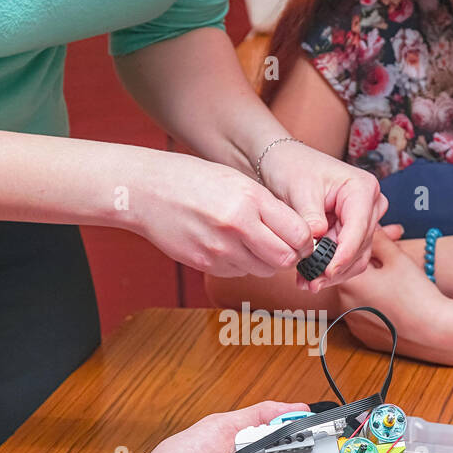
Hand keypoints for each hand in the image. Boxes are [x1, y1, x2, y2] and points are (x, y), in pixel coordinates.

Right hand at [133, 153, 315, 277]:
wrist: (147, 191)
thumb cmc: (193, 180)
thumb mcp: (238, 182)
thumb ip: (269, 208)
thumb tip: (300, 234)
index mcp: (250, 200)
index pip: (299, 235)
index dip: (305, 241)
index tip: (300, 238)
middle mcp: (237, 227)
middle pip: (284, 260)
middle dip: (289, 256)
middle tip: (282, 246)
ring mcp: (219, 249)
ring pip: (262, 270)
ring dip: (264, 261)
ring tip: (250, 242)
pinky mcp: (205, 265)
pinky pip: (238, 272)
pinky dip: (241, 263)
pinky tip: (227, 244)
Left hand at [256, 139, 387, 291]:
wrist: (284, 163)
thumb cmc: (293, 168)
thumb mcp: (300, 190)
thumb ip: (310, 217)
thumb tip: (316, 242)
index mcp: (362, 188)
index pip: (358, 228)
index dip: (344, 254)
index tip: (327, 272)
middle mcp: (369, 204)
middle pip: (360, 246)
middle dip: (335, 267)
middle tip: (311, 282)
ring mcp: (362, 218)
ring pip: (356, 256)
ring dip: (333, 272)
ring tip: (307, 282)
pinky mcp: (351, 230)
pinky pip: (346, 255)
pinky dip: (329, 267)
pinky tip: (309, 276)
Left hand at [334, 232, 452, 361]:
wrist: (435, 331)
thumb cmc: (417, 294)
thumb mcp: (397, 258)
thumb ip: (378, 239)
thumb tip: (368, 227)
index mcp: (349, 282)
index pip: (346, 257)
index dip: (365, 249)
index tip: (382, 246)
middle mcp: (344, 304)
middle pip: (352, 277)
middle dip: (370, 267)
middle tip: (394, 264)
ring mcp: (352, 323)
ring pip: (357, 296)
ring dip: (371, 287)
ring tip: (397, 286)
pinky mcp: (363, 336)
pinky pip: (363, 315)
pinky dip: (374, 307)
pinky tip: (394, 304)